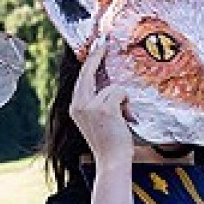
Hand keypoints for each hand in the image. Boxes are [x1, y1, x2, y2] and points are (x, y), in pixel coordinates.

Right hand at [71, 45, 134, 168]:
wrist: (112, 160)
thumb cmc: (109, 141)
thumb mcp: (96, 119)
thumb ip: (96, 102)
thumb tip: (108, 84)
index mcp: (75, 107)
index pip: (81, 79)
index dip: (89, 62)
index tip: (96, 48)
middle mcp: (78, 104)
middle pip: (87, 72)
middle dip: (97, 57)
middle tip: (104, 44)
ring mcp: (90, 106)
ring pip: (111, 87)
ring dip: (123, 100)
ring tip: (124, 117)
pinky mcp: (104, 108)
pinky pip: (120, 93)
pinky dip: (127, 103)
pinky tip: (126, 118)